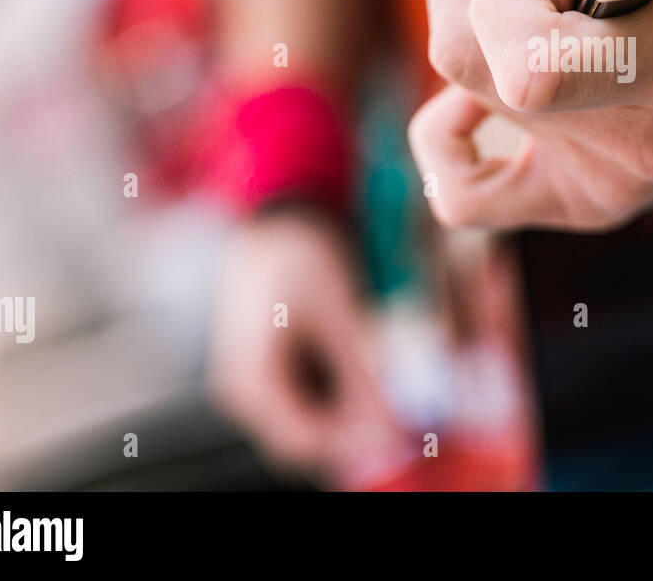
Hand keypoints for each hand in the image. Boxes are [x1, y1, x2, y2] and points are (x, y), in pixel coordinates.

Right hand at [207, 209, 404, 480]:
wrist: (281, 208)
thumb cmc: (300, 252)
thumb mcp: (338, 312)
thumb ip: (364, 370)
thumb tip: (395, 420)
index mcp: (252, 383)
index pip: (306, 442)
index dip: (357, 443)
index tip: (403, 430)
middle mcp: (247, 389)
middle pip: (308, 434)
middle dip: (357, 428)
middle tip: (406, 411)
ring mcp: (258, 377)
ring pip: (313, 416)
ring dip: (352, 409)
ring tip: (392, 384)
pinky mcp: (275, 362)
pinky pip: (312, 393)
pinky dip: (343, 390)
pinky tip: (370, 367)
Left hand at [409, 0, 652, 230]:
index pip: (527, 63)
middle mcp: (638, 140)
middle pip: (461, 53)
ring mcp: (607, 184)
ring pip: (450, 97)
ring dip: (473, 31)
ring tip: (534, 16)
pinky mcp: (587, 205)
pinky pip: (462, 194)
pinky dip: (448, 133)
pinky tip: (482, 98)